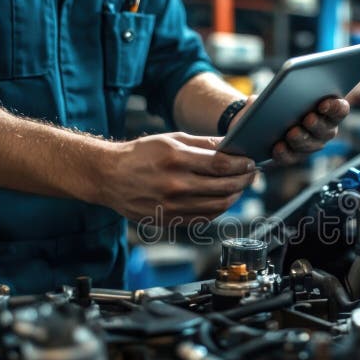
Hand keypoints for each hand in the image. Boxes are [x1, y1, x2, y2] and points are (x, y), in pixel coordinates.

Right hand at [98, 132, 255, 223]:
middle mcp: (175, 184)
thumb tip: (231, 146)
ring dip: (235, 196)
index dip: (241, 164)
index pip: (221, 164)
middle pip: (224, 186)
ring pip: (219, 205)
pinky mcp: (170, 220)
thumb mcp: (170, 139)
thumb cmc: (140, 155)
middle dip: (244, 180)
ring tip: (239, 186)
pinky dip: (219, 209)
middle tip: (251, 174)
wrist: (109, 177)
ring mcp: (173, 206)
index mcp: (176, 159)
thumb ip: (203, 144)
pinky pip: (205, 218)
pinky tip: (222, 199)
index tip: (250, 162)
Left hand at [230, 95, 350, 164]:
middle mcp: (323, 130)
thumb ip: (282, 88)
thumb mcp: (281, 90)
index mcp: (328, 111)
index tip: (324, 103)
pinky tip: (278, 146)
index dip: (336, 107)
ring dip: (302, 139)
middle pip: (326, 130)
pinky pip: (290, 157)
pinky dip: (284, 153)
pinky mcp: (293, 156)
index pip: (340, 110)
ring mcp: (309, 145)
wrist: (261, 119)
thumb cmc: (280, 100)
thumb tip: (270, 94)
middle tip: (309, 118)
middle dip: (317, 124)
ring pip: (309, 145)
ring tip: (292, 132)